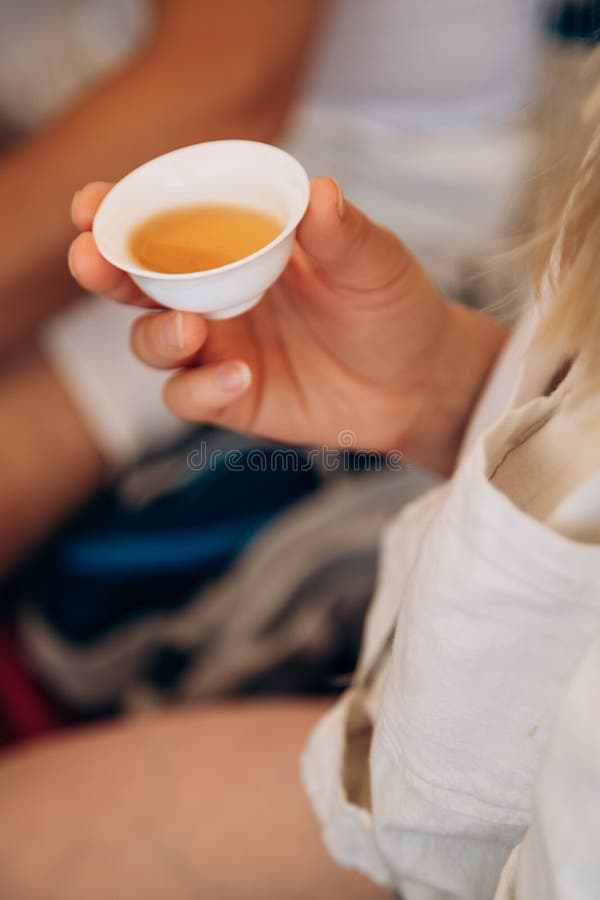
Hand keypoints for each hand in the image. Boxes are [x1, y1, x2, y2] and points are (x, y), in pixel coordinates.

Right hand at [69, 178, 506, 473]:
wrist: (419, 381)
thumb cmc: (392, 307)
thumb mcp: (375, 262)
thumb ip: (343, 233)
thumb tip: (318, 192)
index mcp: (239, 247)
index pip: (168, 224)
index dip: (122, 213)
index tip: (94, 204)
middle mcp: (217, 295)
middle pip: (136, 283)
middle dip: (104, 269)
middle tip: (94, 261)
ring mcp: (221, 349)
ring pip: (152, 342)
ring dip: (156, 335)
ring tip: (191, 329)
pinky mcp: (233, 398)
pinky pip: (189, 397)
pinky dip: (201, 388)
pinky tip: (240, 377)